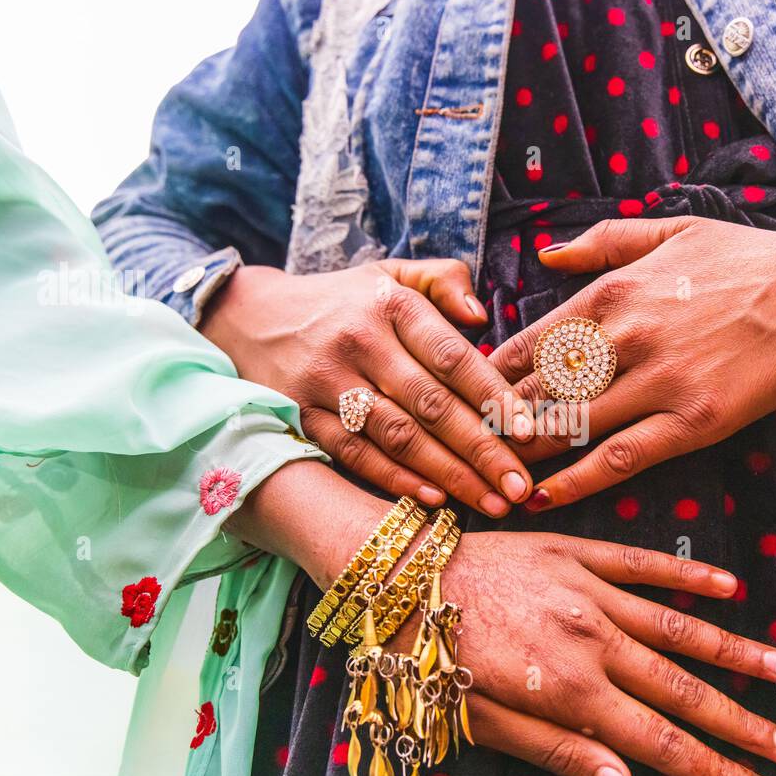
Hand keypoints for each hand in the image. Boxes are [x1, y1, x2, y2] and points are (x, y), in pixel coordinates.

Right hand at [203, 261, 535, 517]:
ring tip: (491, 502)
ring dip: (449, 475)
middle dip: (482, 449)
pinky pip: (356, 454)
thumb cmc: (341, 301)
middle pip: (431, 404)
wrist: (247, 316)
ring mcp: (327, 382)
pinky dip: (396, 480)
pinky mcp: (302, 415)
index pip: (451, 355)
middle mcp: (358, 342)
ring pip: (398, 436)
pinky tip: (436, 499)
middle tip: (520, 485)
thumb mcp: (390, 274)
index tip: (528, 431)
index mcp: (389, 304)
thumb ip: (443, 281)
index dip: (492, 395)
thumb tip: (483, 315)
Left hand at [388, 530, 775, 775]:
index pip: (658, 741)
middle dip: (739, 724)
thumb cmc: (431, 659)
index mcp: (569, 691)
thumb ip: (557, 752)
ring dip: (734, 653)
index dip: (711, 769)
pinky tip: (729, 585)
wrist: (400, 577)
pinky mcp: (577, 552)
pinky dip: (688, 574)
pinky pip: (644, 563)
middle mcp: (592, 641)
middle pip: (682, 691)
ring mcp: (590, 592)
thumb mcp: (482, 722)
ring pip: (679, 627)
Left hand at [489, 217, 775, 509]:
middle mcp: (626, 336)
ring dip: (525, 454)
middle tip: (468, 448)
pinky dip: (576, 481)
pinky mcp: (692, 421)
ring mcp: (658, 381)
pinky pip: (620, 458)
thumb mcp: (671, 229)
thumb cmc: (745, 260)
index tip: (467, 397)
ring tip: (491, 476)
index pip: (531, 341)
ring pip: (571, 426)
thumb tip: (546, 255)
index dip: (491, 376)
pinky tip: (543, 497)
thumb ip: (603, 242)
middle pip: (541, 389)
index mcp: (614, 290)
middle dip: (498, 422)